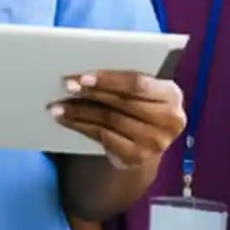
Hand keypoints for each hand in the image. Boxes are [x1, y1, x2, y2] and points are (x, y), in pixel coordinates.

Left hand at [49, 71, 184, 169]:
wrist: (147, 138)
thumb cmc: (141, 102)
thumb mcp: (144, 88)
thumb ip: (127, 78)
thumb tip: (87, 72)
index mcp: (171, 95)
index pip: (137, 85)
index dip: (109, 80)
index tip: (83, 77)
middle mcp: (169, 121)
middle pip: (121, 103)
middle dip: (91, 93)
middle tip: (67, 86)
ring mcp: (154, 143)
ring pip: (109, 121)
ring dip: (80, 112)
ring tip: (57, 105)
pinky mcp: (136, 157)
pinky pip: (103, 137)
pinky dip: (81, 126)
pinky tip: (65, 119)